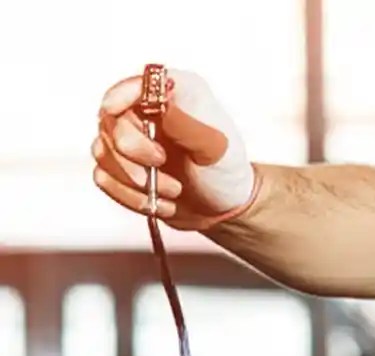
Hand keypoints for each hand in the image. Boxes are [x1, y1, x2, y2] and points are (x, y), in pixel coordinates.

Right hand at [92, 69, 258, 230]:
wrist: (225, 207)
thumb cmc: (227, 171)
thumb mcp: (216, 147)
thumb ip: (187, 124)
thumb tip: (161, 102)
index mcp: (176, 94)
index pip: (136, 84)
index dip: (119, 94)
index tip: (113, 109)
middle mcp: (148, 111)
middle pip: (110, 121)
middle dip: (132, 150)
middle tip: (161, 162)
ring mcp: (132, 138)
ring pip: (102, 151)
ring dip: (134, 178)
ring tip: (173, 190)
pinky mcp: (122, 165)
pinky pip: (104, 178)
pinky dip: (130, 195)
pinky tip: (159, 201)